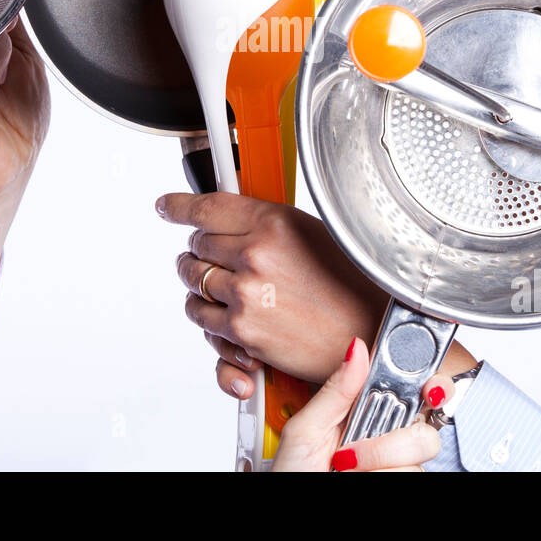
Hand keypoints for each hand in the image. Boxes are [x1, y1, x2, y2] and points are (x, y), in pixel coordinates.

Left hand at [157, 193, 388, 384]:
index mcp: (273, 224)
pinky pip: (202, 320)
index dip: (179, 206)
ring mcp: (244, 297)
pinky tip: (228, 315)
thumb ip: (267, 225)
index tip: (167, 207)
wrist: (373, 333)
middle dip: (201, 251)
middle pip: (195, 246)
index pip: (206, 208)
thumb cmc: (351, 285)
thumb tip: (233, 219)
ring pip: (192, 283)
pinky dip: (209, 318)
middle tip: (217, 257)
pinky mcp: (242, 333)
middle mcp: (254, 257)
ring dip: (201, 285)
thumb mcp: (312, 234)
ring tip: (225, 289)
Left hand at [272, 338, 448, 471]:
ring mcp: (395, 467)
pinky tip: (359, 478)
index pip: (415, 392)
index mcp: (367, 413)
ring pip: (416, 462)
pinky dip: (377, 477)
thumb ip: (335, 390)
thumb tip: (357, 349)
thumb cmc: (292, 473)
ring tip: (347, 470)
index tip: (429, 391)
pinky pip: (410, 477)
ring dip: (376, 466)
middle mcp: (387, 439)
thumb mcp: (305, 428)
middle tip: (354, 453)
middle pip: (424, 431)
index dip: (432, 387)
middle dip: (389, 444)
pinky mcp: (399, 483)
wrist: (294, 504)